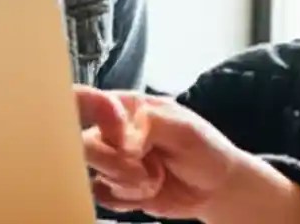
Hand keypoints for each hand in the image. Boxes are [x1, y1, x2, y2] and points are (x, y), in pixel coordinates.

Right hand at [75, 86, 299, 222]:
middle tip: (143, 166)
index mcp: (126, 106)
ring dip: (126, 182)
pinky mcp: (114, 187)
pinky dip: (124, 199)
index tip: (121, 136)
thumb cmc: (204, 148)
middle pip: (84, 143)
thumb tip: (123, 140)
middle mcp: (112, 131)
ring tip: (154, 178)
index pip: (86, 99)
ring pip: (93, 172)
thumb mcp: (184, 128)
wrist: (216, 188)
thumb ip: (151, 124)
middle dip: (114, 161)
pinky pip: (101, 196)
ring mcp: (112, 160)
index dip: (93, 116)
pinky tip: (146, 192)